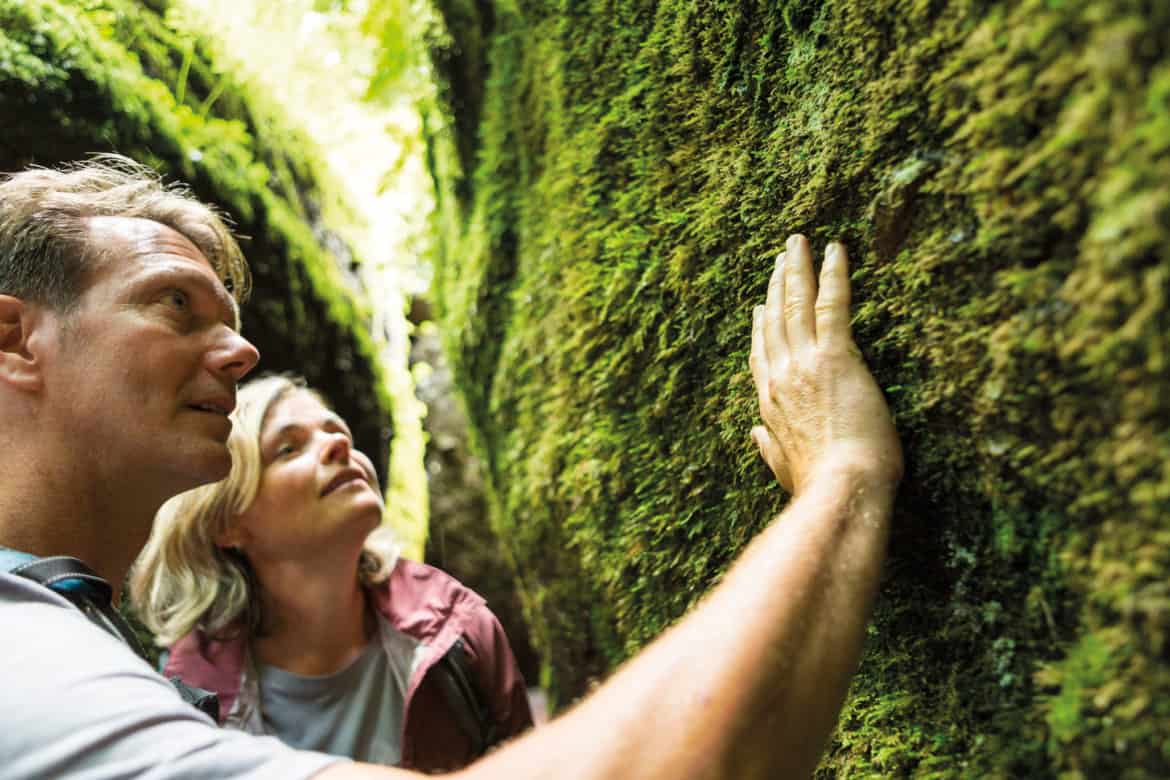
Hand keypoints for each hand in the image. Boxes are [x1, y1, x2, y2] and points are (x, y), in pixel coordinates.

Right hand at [749, 235, 902, 494]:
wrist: (841, 490)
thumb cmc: (820, 486)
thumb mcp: (784, 469)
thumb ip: (770, 448)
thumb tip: (756, 435)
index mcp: (770, 404)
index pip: (761, 355)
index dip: (761, 327)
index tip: (761, 307)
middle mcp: (781, 377)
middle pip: (775, 321)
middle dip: (777, 285)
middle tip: (781, 258)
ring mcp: (805, 363)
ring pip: (796, 305)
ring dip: (797, 270)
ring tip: (798, 243)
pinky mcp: (835, 357)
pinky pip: (832, 305)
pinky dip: (832, 274)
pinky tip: (834, 250)